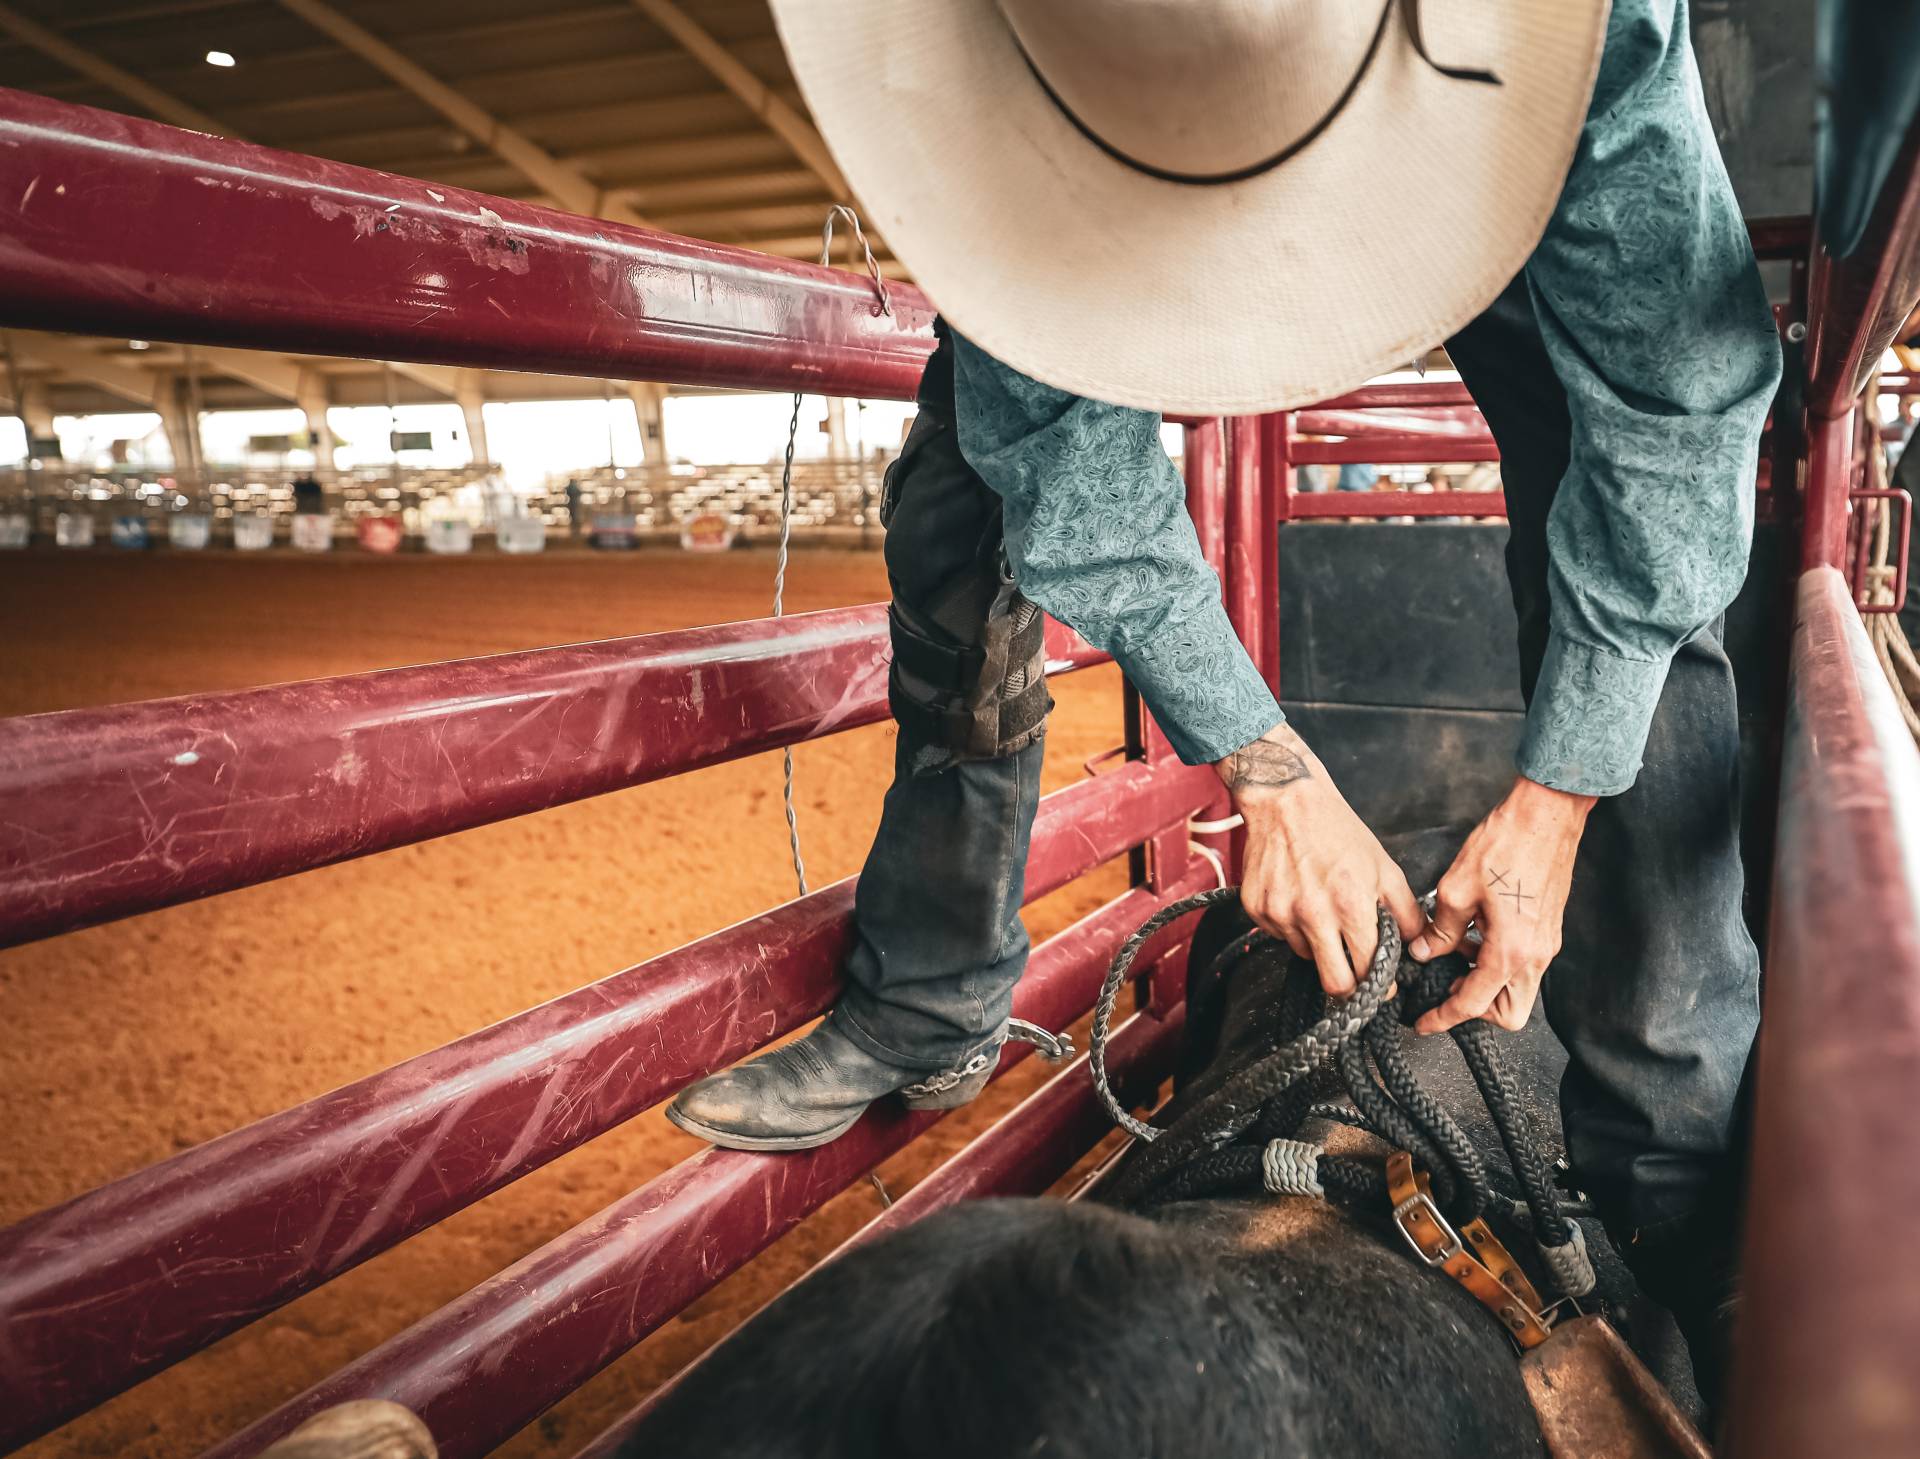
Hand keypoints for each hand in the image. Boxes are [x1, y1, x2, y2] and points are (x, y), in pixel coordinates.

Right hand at [1218, 725, 1422, 997]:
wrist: (1285, 800)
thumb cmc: (1337, 830)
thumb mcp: (1383, 866)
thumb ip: (1404, 911)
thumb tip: (1416, 945)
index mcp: (1349, 904)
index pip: (1368, 971)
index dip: (1378, 983)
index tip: (1380, 984)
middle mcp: (1312, 914)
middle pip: (1334, 983)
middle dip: (1349, 984)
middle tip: (1354, 971)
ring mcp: (1279, 913)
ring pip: (1306, 956)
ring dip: (1318, 945)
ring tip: (1322, 911)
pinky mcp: (1256, 909)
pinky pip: (1280, 936)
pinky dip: (1293, 927)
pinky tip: (1299, 897)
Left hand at [1409, 776, 1596, 1033]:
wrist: (1549, 813)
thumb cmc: (1507, 844)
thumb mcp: (1457, 887)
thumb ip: (1440, 929)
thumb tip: (1424, 952)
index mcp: (1512, 951)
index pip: (1474, 1004)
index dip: (1444, 1018)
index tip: (1424, 1023)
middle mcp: (1536, 955)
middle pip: (1509, 1012)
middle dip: (1477, 1010)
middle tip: (1446, 988)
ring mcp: (1546, 943)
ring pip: (1518, 989)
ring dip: (1487, 983)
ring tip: (1456, 952)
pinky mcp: (1548, 929)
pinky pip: (1524, 964)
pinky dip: (1498, 962)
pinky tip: (1475, 934)